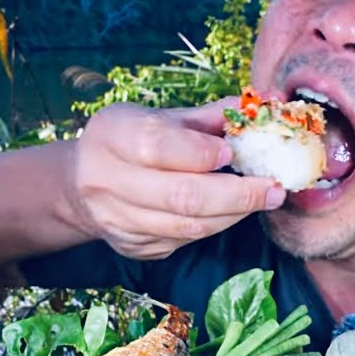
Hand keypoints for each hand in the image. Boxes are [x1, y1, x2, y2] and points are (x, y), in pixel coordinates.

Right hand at [65, 97, 285, 259]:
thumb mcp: (157, 118)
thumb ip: (206, 117)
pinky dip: (213, 227)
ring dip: (233, 214)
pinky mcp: (131, 247)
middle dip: (238, 194)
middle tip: (275, 189)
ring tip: (262, 199)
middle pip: (182, 196)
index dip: (202, 153)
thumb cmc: (127, 141)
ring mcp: (118, 220)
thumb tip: (260, 107)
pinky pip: (182, 242)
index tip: (233, 151)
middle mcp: (107, 181)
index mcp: (112, 136)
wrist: (79, 184)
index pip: (159, 147)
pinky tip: (230, 212)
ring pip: (188, 226)